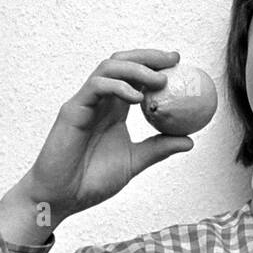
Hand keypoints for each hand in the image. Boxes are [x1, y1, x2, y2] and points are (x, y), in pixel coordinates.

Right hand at [29, 49, 194, 218]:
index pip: (135, 77)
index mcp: (114, 109)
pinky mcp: (73, 109)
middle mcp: (100, 100)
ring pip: (109, 68)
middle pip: (122, 63)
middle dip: (149, 56)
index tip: (180, 65)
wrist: (62, 197)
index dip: (156, 66)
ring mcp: (86, 102)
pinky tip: (137, 98)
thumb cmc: (92, 181)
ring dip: (136, 68)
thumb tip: (190, 140)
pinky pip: (96, 87)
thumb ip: (158, 148)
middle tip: (174, 60)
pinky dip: (118, 86)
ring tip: (159, 79)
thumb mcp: (134, 162)